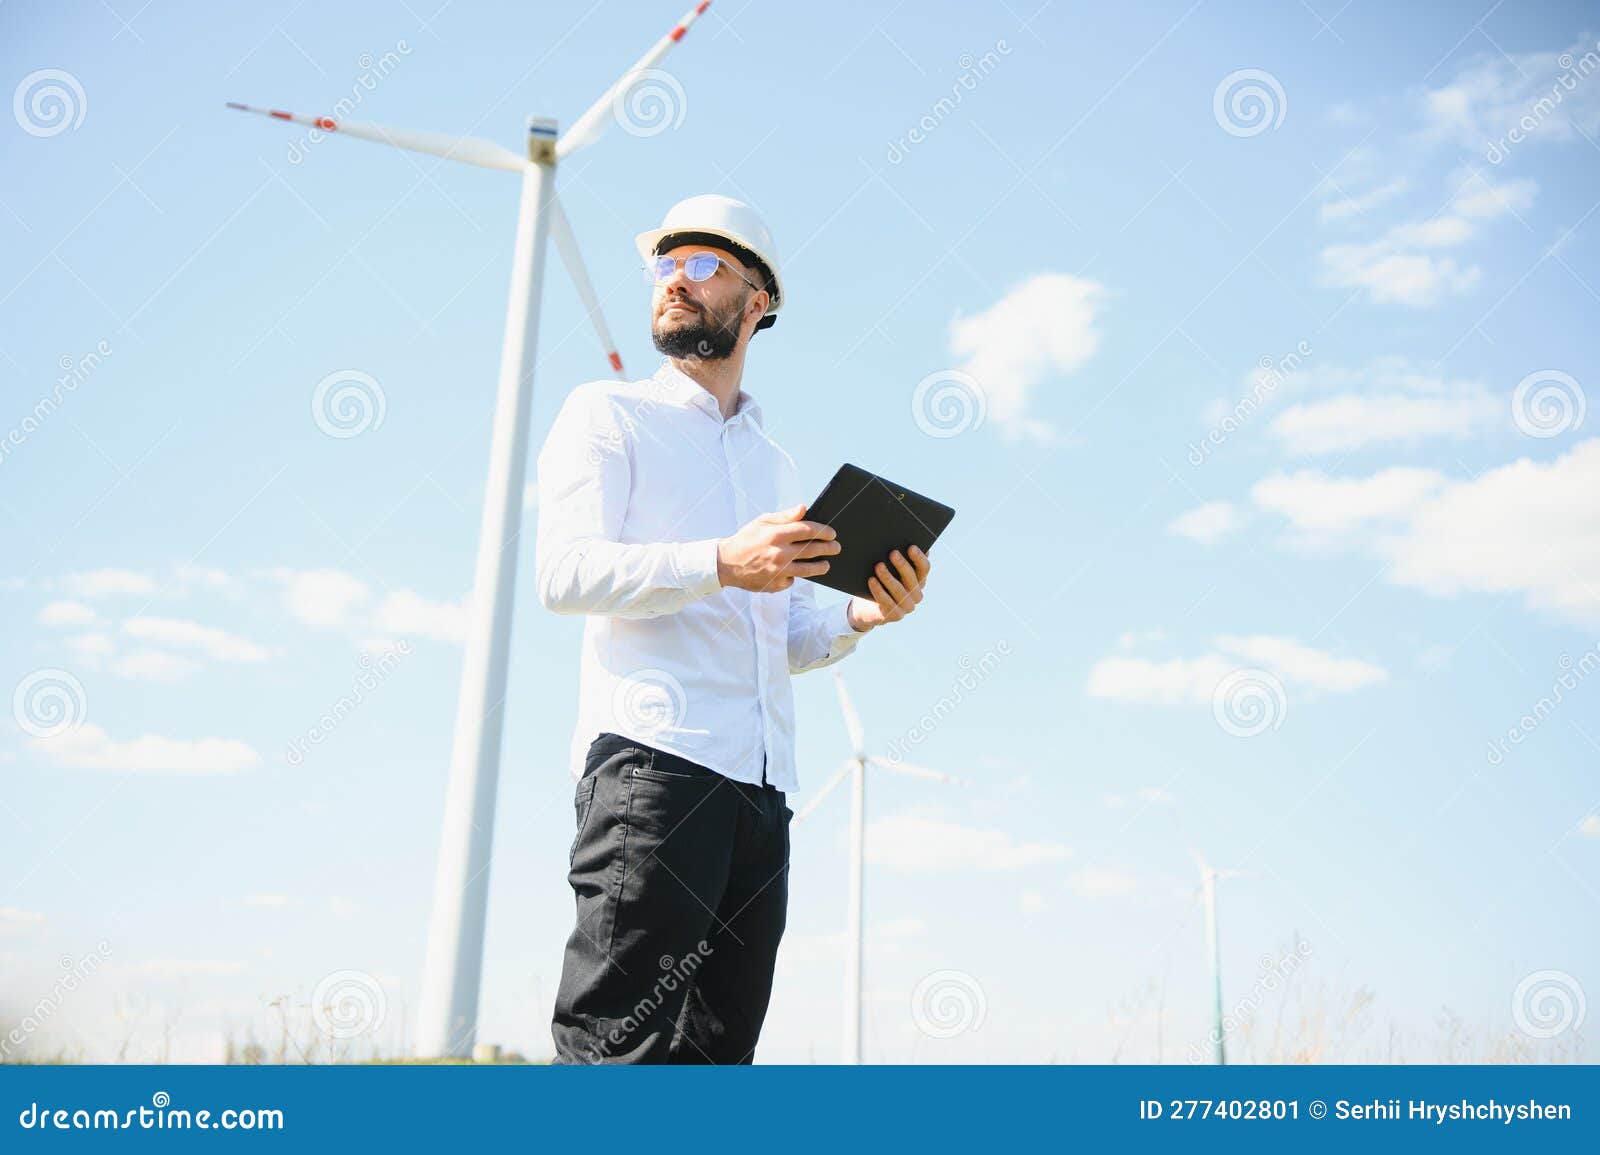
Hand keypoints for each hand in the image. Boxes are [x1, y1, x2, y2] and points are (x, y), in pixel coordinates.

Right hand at [717, 504, 840, 592]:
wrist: (726, 563)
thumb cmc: (746, 539)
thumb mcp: (762, 521)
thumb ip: (785, 516)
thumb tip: (804, 508)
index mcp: (776, 534)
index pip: (808, 530)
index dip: (823, 531)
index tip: (832, 533)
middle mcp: (779, 553)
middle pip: (812, 550)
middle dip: (828, 548)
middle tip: (836, 547)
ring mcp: (778, 571)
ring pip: (808, 570)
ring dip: (821, 566)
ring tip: (826, 564)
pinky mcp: (775, 584)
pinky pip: (792, 580)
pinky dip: (795, 576)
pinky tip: (797, 572)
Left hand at [846, 545, 930, 631]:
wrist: (868, 607)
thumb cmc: (881, 582)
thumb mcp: (890, 570)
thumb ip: (897, 559)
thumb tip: (899, 540)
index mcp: (919, 580)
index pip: (924, 568)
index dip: (919, 558)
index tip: (911, 547)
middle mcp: (916, 594)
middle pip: (912, 578)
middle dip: (902, 565)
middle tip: (892, 553)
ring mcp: (907, 606)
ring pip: (899, 590)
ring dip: (888, 577)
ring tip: (879, 566)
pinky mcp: (895, 615)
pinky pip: (887, 602)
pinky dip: (879, 590)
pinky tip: (872, 580)